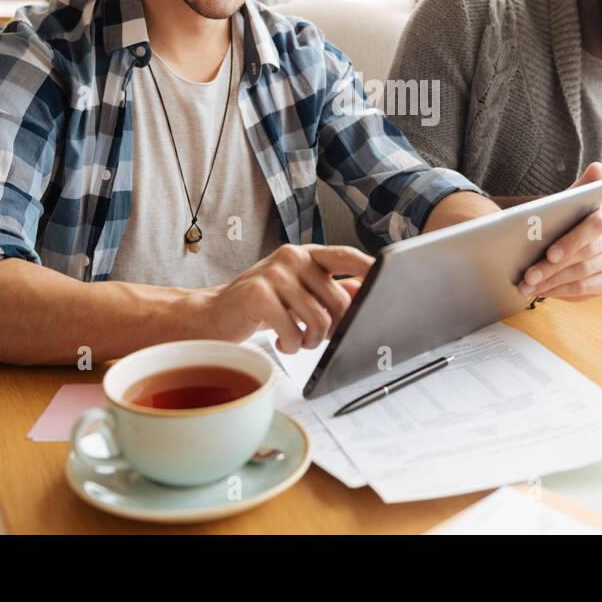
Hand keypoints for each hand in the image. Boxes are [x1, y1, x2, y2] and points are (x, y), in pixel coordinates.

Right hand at [197, 245, 372, 353]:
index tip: (387, 280)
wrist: (214, 315)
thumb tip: (366, 291)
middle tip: (316, 337)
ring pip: (319, 321)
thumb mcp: (298, 294)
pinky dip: (291, 346)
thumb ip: (330, 291)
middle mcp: (292, 257)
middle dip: (334, 330)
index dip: (369, 268)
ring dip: (311, 342)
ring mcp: (274, 274)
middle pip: (339, 301)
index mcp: (306, 254)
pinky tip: (281, 341)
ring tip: (297, 340)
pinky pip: (294, 332)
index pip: (347, 255)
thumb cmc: (260, 305)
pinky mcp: (258, 294)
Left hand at [515, 162, 601, 301]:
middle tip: (528, 277)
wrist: (564, 238)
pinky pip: (588, 289)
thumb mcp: (566, 202)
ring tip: (527, 286)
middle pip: (587, 254)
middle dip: (553, 268)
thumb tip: (597, 168)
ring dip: (552, 283)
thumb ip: (580, 188)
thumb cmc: (563, 218)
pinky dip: (562, 292)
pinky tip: (542, 292)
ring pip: (585, 274)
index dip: (572, 241)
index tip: (549, 254)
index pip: (596, 225)